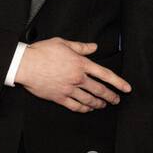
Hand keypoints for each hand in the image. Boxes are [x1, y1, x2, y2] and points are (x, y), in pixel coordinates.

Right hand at [14, 37, 131, 112]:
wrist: (25, 64)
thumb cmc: (42, 52)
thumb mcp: (63, 43)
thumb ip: (81, 47)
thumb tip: (94, 47)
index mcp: (81, 64)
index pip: (106, 75)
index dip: (119, 82)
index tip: (127, 88)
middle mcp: (78, 78)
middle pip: (100, 90)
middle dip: (111, 96)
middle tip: (116, 100)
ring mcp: (69, 89)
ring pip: (89, 100)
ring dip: (99, 104)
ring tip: (104, 105)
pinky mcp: (59, 97)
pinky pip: (75, 106)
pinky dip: (84, 109)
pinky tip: (88, 109)